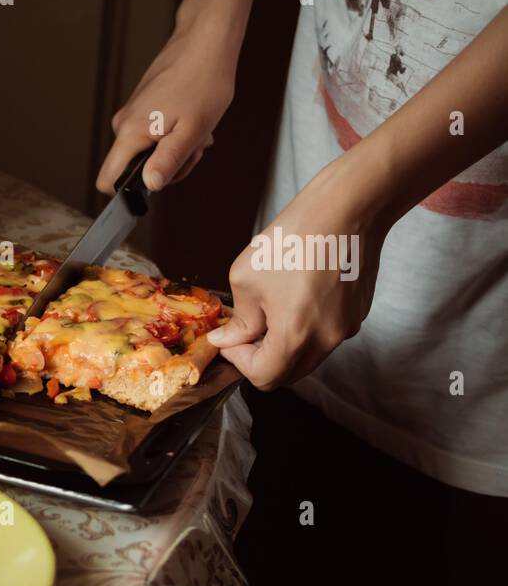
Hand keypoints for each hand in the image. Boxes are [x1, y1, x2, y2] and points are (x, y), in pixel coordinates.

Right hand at [95, 22, 235, 194]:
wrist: (206, 41)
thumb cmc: (203, 80)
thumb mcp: (192, 131)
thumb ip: (168, 162)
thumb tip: (150, 186)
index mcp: (130, 132)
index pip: (107, 180)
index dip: (128, 192)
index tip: (157, 182)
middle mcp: (124, 124)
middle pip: (134, 169)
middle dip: (166, 166)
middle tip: (192, 147)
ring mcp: (132, 114)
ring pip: (148, 152)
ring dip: (174, 149)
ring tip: (195, 129)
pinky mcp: (142, 107)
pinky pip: (153, 135)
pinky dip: (175, 133)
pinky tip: (191, 118)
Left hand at [206, 157, 391, 388]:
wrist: (348, 208)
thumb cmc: (293, 239)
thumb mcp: (247, 278)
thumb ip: (239, 320)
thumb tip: (228, 340)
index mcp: (296, 336)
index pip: (264, 377)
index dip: (239, 361)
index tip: (229, 338)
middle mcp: (327, 340)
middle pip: (287, 374)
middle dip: (260, 359)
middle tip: (244, 331)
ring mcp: (347, 328)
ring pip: (307, 357)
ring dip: (283, 347)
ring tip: (268, 313)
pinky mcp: (357, 314)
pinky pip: (325, 336)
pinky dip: (305, 331)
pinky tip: (294, 300)